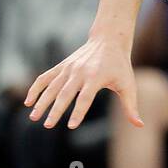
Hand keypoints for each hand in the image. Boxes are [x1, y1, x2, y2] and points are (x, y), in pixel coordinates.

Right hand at [25, 34, 142, 130]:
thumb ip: (131, 107)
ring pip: (52, 86)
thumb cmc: (120, 66)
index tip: (71, 126)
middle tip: (48, 125)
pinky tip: (28, 102)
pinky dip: (35, 88)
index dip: (78, 111)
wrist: (108, 41)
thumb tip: (139, 125)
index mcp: (96, 77)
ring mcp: (68, 68)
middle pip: (65, 93)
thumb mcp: (128, 85)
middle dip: (55, 110)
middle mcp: (80, 72)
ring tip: (33, 117)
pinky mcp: (62, 66)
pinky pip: (45, 77)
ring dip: (41, 102)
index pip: (85, 97)